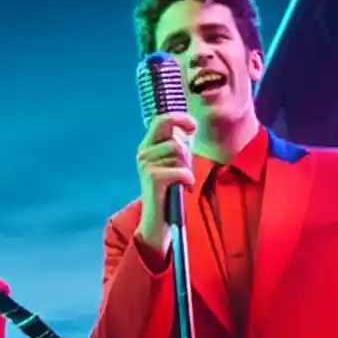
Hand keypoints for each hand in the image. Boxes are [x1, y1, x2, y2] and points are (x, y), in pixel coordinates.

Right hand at [136, 112, 197, 251]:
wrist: (157, 219)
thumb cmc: (169, 189)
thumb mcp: (172, 162)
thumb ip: (177, 145)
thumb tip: (188, 127)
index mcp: (147, 146)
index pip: (162, 120)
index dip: (180, 118)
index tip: (194, 127)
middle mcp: (143, 153)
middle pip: (174, 138)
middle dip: (186, 152)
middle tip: (186, 166)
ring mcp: (146, 165)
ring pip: (179, 153)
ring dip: (187, 167)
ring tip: (181, 180)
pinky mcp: (153, 178)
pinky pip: (181, 170)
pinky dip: (188, 179)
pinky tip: (184, 187)